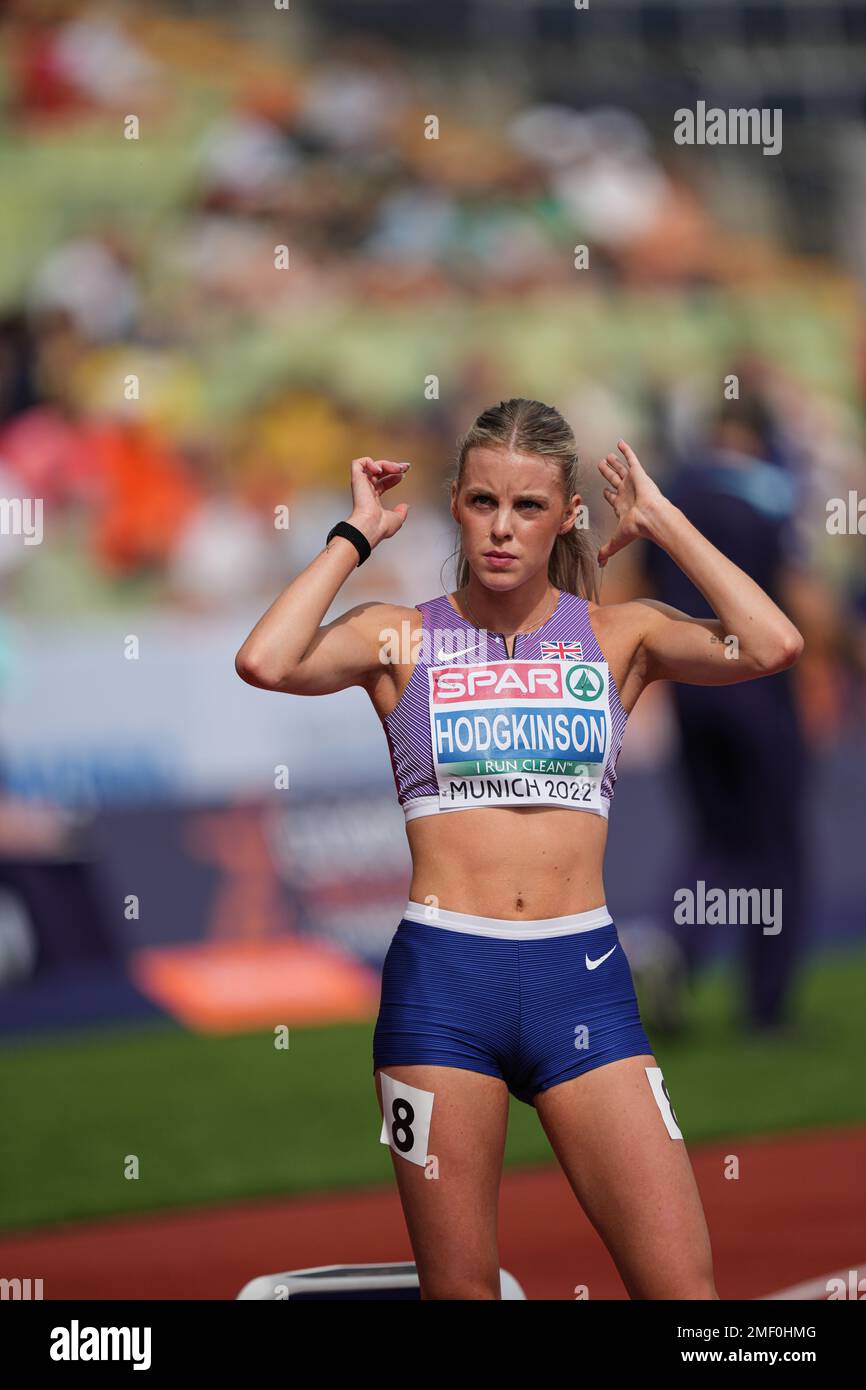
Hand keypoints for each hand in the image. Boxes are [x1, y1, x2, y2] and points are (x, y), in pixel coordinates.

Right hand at [347, 456, 410, 547]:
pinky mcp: (356, 479)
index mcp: (372, 499)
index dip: (393, 476)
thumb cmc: (380, 527)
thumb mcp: (397, 519)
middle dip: (393, 466)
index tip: (404, 475)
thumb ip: (401, 512)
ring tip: (396, 469)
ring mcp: (360, 484)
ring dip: (386, 464)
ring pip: (371, 465)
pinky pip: (359, 463)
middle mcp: (365, 491)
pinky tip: (379, 469)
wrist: (371, 526)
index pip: (382, 483)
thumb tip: (405, 506)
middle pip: (378, 472)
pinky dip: (370, 462)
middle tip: (405, 467)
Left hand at [596, 439, 665, 566]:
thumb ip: (608, 550)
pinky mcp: (638, 473)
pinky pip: (631, 458)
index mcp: (622, 506)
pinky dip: (626, 450)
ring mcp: (632, 482)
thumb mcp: (617, 540)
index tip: (604, 491)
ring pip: (621, 470)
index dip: (607, 495)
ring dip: (614, 463)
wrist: (650, 517)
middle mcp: (627, 493)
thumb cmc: (636, 528)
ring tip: (606, 456)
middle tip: (601, 466)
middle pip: (614, 481)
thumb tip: (600, 564)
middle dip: (608, 475)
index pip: (612, 498)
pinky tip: (619, 442)